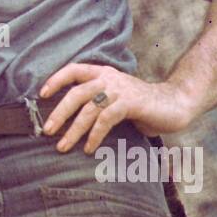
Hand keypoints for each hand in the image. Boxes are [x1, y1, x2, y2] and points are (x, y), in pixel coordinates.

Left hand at [38, 63, 196, 153]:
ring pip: (89, 109)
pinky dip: (94, 135)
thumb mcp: (115, 99)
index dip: (56, 79)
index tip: (41, 94)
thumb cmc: (142, 105)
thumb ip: (96, 102)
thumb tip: (68, 120)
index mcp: (103, 73)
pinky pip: (106, 119)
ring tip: (63, 146)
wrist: (176, 104)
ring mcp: (120, 90)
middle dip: (59, 112)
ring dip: (73, 130)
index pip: (74, 69)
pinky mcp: (131, 103)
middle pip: (76, 93)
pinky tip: (88, 148)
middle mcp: (109, 77)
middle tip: (47, 130)